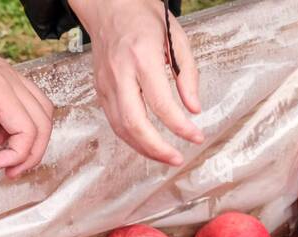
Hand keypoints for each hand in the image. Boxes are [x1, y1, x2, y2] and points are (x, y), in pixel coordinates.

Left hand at [0, 25, 53, 179]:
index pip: (29, 130)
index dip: (17, 157)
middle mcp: (6, 76)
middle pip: (43, 120)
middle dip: (32, 152)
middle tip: (10, 171)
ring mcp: (4, 71)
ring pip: (41, 107)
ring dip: (33, 136)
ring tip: (10, 156)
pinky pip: (27, 98)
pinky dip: (23, 121)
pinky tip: (0, 135)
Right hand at [70, 0, 201, 164]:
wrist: (108, 6)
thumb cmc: (143, 17)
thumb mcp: (176, 37)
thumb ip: (187, 74)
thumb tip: (194, 109)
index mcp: (141, 56)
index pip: (161, 102)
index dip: (180, 126)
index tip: (196, 136)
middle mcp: (120, 72)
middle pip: (135, 122)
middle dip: (157, 148)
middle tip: (178, 159)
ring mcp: (106, 83)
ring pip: (121, 128)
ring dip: (145, 149)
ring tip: (166, 157)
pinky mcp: (100, 90)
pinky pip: (115, 123)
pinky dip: (132, 139)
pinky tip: (148, 145)